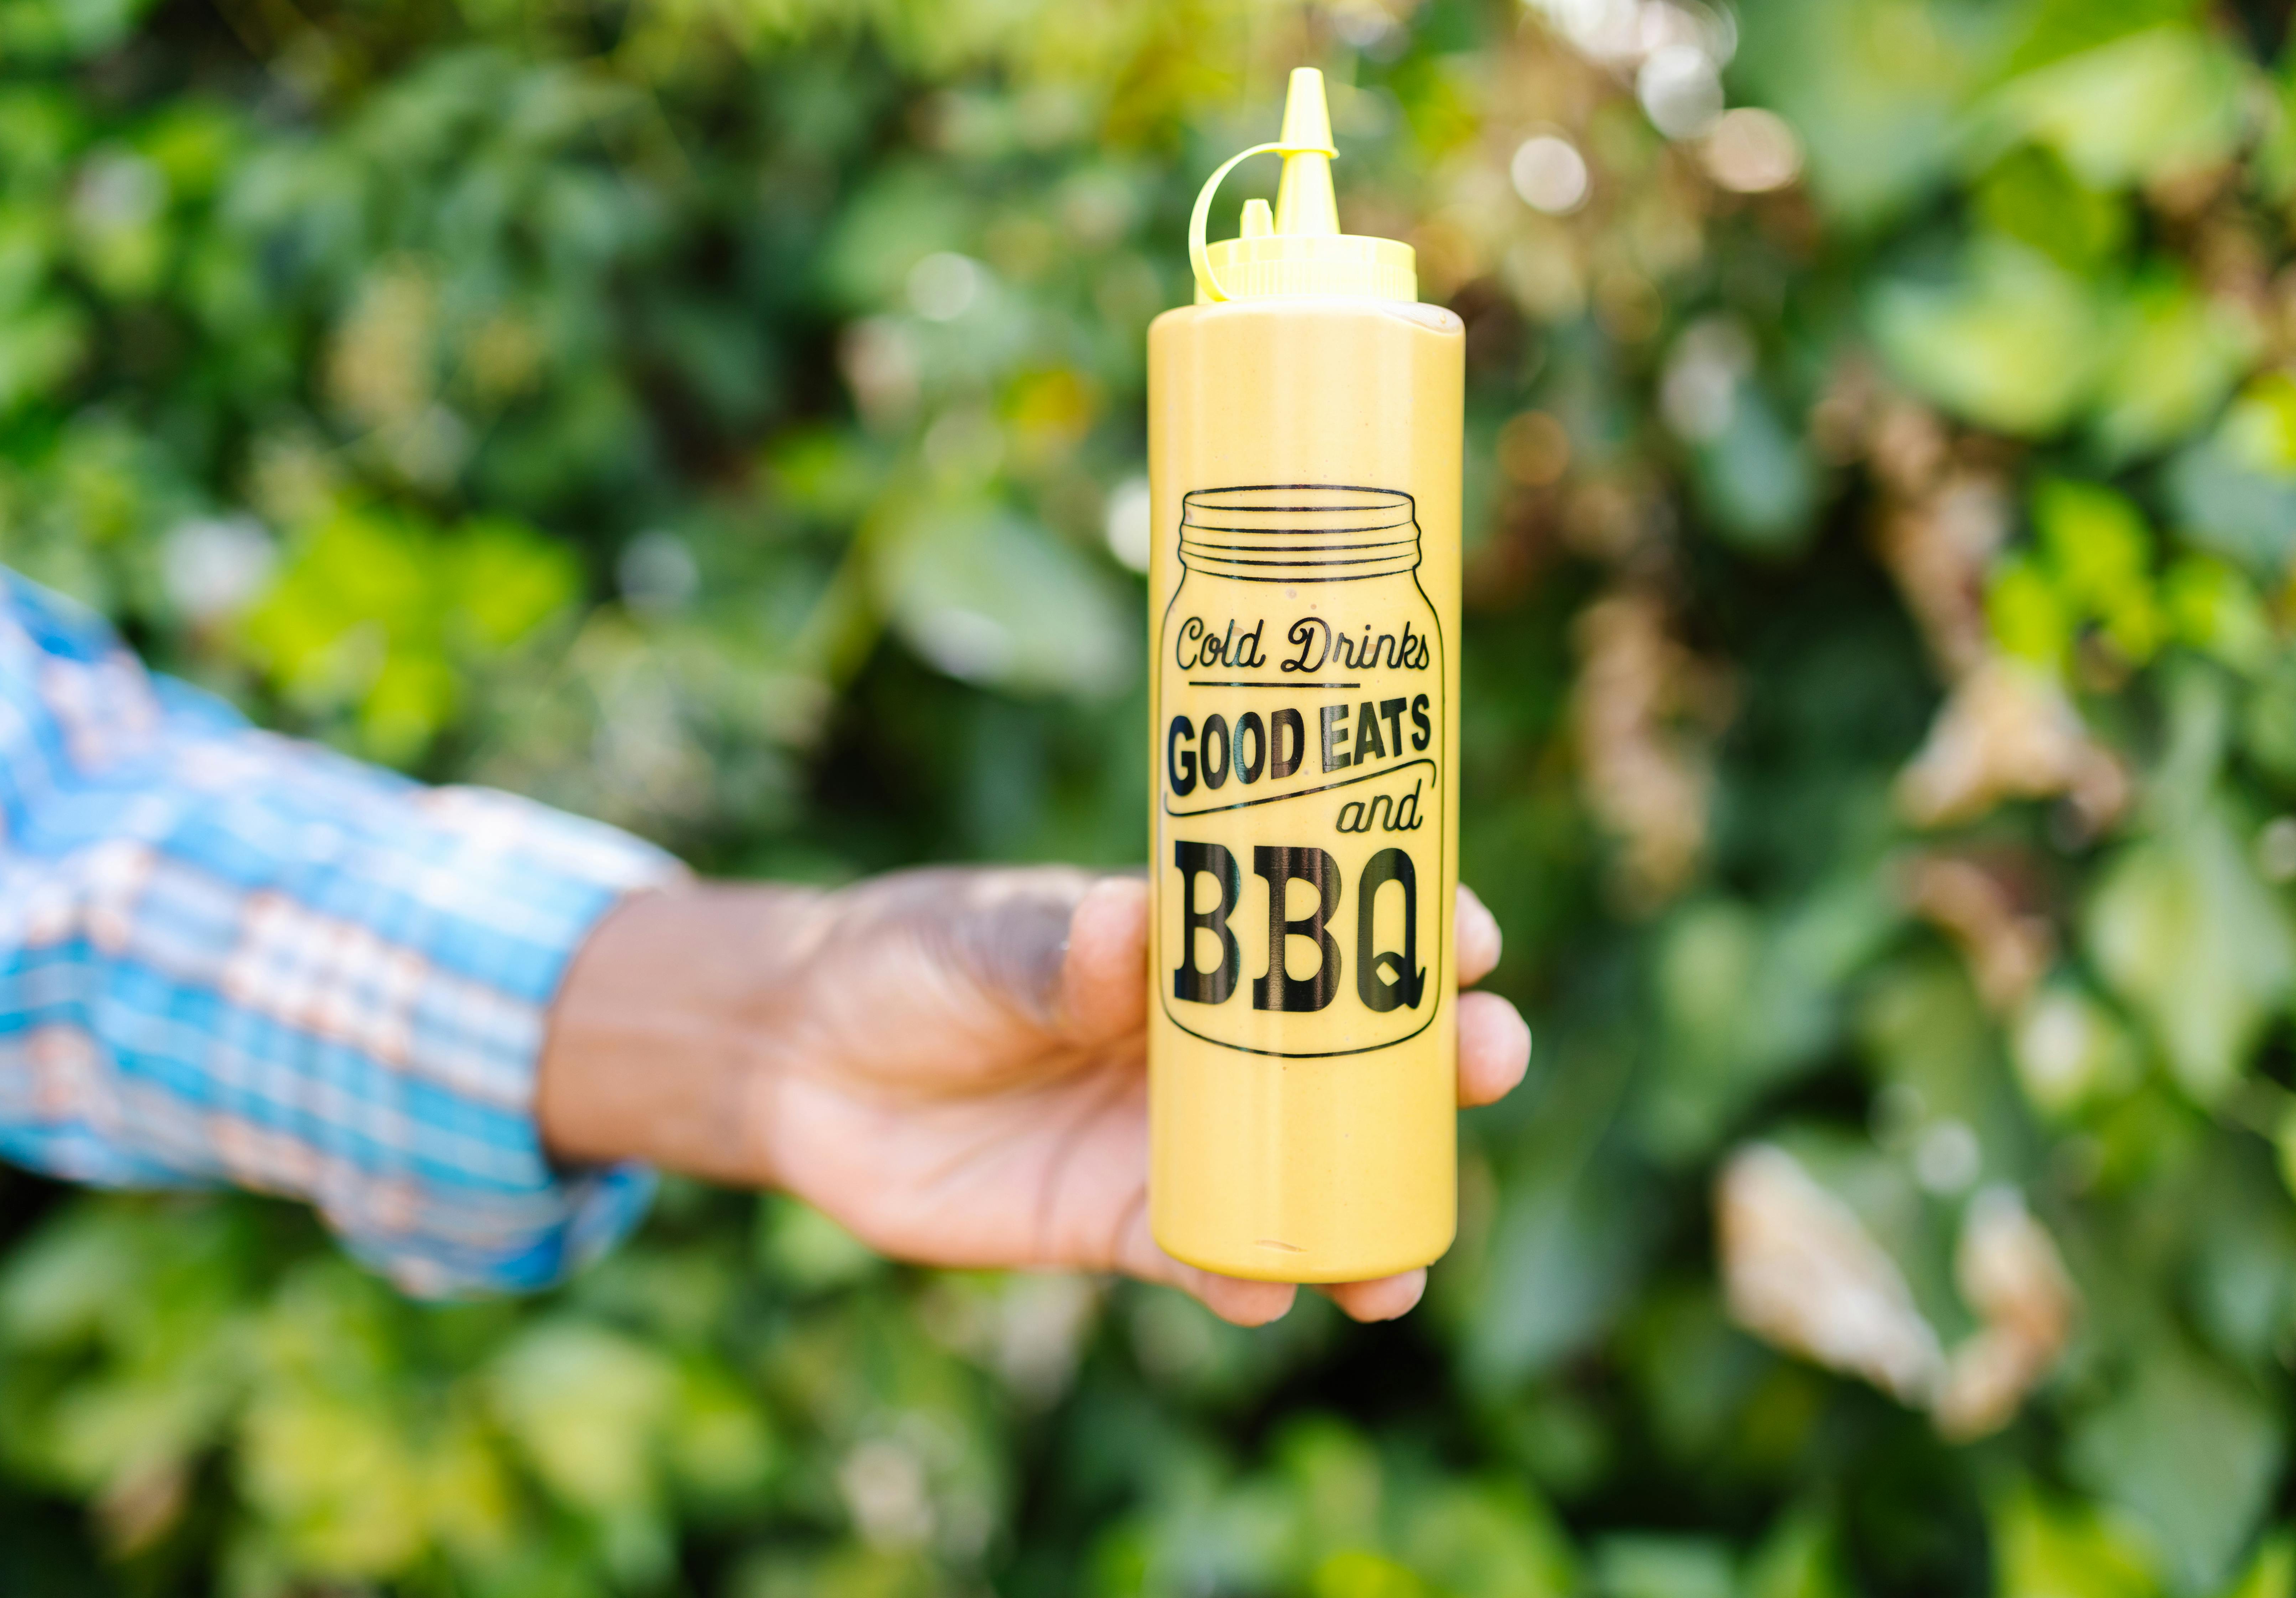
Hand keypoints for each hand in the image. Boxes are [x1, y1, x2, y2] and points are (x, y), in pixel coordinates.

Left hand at [538, 867, 1530, 1324]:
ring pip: (1306, 1181)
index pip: (1334, 934)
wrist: (805, 1063)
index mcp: (1198, 948)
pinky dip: (1243, 1277)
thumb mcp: (976, 935)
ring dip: (1368, 1216)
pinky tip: (1266, 1293)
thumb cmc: (906, 960)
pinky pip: (1206, 1256)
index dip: (1414, 932)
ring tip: (1402, 1259)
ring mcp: (1174, 1139)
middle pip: (1355, 1064)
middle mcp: (1209, 1048)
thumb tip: (1136, 922)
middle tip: (1490, 1061)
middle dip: (1435, 1069)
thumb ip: (1054, 946)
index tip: (1471, 934)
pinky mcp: (1120, 1221)